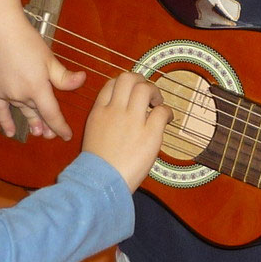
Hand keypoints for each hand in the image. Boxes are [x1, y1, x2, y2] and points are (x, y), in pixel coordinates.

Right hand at [0, 0, 84, 140]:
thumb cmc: (25, 40)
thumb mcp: (49, 58)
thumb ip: (63, 76)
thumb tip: (81, 81)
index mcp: (37, 88)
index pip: (52, 114)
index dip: (60, 127)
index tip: (67, 136)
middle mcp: (21, 95)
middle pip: (37, 114)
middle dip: (46, 126)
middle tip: (51, 136)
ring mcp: (6, 93)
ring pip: (21, 112)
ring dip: (30, 123)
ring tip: (37, 132)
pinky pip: (0, 110)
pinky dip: (5, 121)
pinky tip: (9, 132)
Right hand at [82, 72, 170, 190]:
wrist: (100, 183)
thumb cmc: (97, 167)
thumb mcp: (93, 135)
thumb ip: (104, 120)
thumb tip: (119, 115)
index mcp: (99, 112)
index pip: (111, 83)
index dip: (124, 84)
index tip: (132, 92)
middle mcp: (115, 111)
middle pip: (128, 78)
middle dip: (141, 80)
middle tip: (148, 94)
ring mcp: (132, 121)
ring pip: (145, 88)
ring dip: (155, 92)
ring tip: (158, 104)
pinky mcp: (149, 134)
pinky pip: (162, 111)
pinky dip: (167, 112)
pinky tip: (167, 120)